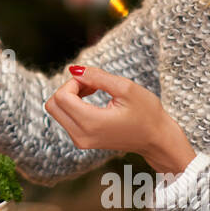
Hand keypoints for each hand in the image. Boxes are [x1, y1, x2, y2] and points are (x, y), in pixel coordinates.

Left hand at [44, 65, 195, 174]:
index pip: (61, 96)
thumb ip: (97, 77)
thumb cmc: (146, 112)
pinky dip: (73, 105)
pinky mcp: (81, 141)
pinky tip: (93, 100)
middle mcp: (81, 136)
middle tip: (92, 84)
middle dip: (68, 88)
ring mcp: (80, 141)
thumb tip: (73, 69)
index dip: (74, 82)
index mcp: (91, 123)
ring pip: (56, 111)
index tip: (93, 81)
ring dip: (70, 96)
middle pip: (53, 104)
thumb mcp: (125, 88)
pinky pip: (64, 118)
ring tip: (94, 90)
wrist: (156, 139)